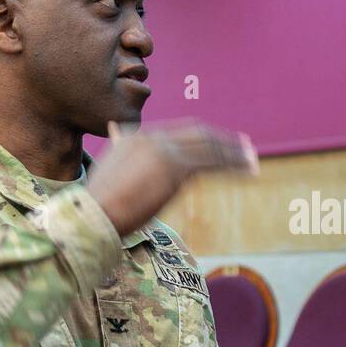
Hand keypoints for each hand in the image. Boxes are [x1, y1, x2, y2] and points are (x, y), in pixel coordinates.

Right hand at [87, 119, 258, 235]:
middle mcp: (154, 138)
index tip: (219, 143)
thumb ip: (122, 157)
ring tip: (253, 161)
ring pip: (210, 148)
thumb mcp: (111, 174)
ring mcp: (166, 151)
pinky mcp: (176, 168)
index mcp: (138, 137)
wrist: (93, 215)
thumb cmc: (98, 205)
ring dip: (234, 154)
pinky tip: (249, 171)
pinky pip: (213, 163)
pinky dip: (234, 166)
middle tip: (245, 147)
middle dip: (223, 141)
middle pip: (198, 134)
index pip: (179, 132)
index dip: (204, 137)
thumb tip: (122, 146)